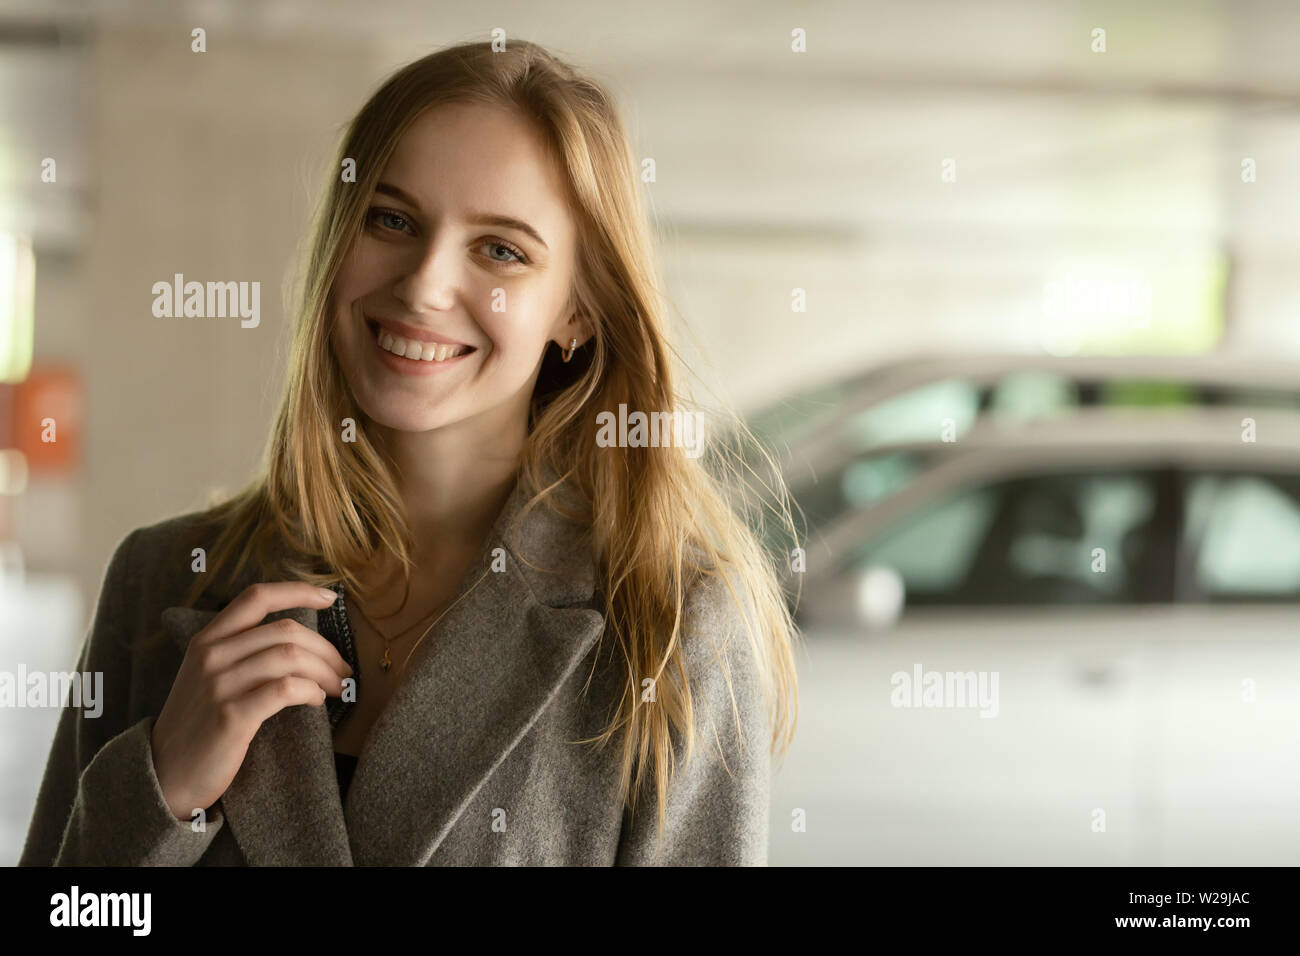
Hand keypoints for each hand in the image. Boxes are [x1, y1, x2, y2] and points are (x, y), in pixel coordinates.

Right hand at [150, 582, 351, 820]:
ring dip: (325, 671)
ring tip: (336, 687)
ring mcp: (219, 685)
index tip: (330, 598)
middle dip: (326, 648)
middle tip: (344, 670)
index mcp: (207, 640)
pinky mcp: (231, 716)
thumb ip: (241, 651)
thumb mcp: (208, 676)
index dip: (297, 591)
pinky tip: (315, 699)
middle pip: (286, 630)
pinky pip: (285, 688)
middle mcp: (211, 655)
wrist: (164, 775)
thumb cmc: (199, 725)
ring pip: (290, 657)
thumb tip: (300, 641)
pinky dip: (311, 690)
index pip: (257, 597)